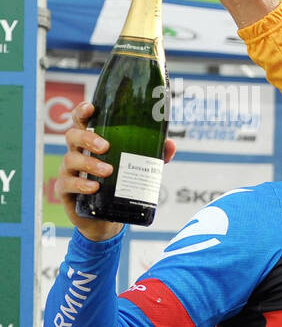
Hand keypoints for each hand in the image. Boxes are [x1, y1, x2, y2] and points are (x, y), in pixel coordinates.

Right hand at [56, 103, 176, 241]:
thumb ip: (154, 155)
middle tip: (106, 146)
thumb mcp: (137, 168)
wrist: (106, 218)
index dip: (82, 112)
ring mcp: (68, 171)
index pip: (81, 122)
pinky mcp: (65, 191)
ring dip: (89, 164)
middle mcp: (76, 153)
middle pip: (73, 137)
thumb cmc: (119, 184)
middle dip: (88, 139)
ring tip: (108, 171)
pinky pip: (67, 184)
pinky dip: (81, 185)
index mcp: (90, 143)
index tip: (91, 108)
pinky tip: (94, 187)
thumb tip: (170, 144)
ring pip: (71, 160)